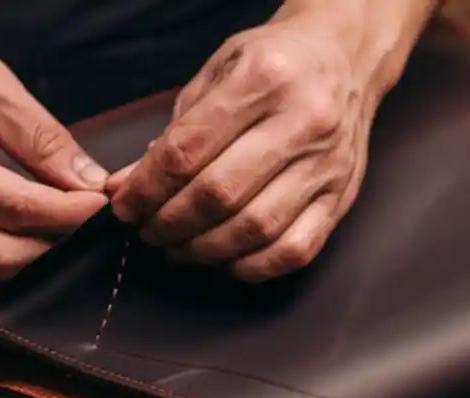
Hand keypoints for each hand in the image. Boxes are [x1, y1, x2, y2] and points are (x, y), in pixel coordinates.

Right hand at [0, 4, 108, 309]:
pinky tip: (1, 254)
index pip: (18, 210)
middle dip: (53, 243)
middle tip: (78, 218)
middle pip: (3, 259)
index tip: (100, 204)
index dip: (70, 213)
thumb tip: (88, 181)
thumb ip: (40, 136)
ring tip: (43, 236)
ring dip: (19, 272)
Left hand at [107, 0, 430, 281]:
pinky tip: (224, 258)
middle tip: (148, 230)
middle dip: (169, 223)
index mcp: (263, 79)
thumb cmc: (273, 64)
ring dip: (203, 250)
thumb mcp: (217, 73)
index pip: (187, 150)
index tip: (124, 206)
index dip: (146, 188)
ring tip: (178, 247)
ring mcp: (327, 165)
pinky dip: (250, 266)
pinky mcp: (341, 198)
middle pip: (218, 195)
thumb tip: (127, 187)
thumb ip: (174, 131)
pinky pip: (293, 251)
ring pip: (254, 229)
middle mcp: (302, 121)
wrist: (345, 59)